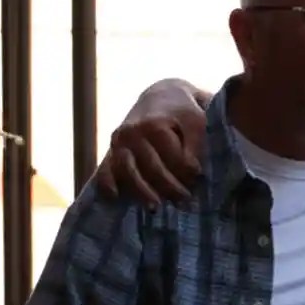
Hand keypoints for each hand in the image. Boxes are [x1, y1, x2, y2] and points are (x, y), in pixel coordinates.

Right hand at [95, 79, 208, 206]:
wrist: (160, 97)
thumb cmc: (183, 112)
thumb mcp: (195, 121)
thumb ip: (195, 144)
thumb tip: (193, 172)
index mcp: (154, 125)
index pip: (172, 157)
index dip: (187, 171)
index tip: (199, 178)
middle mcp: (132, 133)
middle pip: (151, 167)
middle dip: (169, 186)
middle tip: (185, 200)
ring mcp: (119, 143)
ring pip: (128, 171)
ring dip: (141, 191)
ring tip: (155, 207)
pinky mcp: (111, 151)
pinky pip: (105, 170)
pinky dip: (107, 184)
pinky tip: (115, 197)